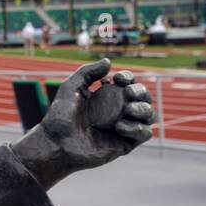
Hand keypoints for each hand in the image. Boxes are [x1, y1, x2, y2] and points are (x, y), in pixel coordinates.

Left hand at [11, 58, 155, 188]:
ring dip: (143, 108)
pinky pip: (145, 134)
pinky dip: (138, 127)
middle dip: (140, 91)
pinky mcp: (125, 144)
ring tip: (127, 110)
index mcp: (106, 97)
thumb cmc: (60, 116)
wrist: (57, 143)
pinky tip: (119, 127)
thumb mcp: (71, 87)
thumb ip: (88, 71)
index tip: (117, 79)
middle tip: (127, 92)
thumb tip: (108, 61)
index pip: (128, 83)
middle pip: (143, 97)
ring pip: (148, 114)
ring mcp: (123, 128)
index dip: (129, 77)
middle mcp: (117, 111)